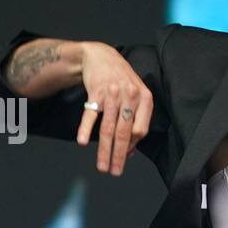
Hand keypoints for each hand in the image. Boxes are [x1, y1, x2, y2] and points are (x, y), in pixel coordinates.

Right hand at [76, 42, 154, 175]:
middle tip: (115, 172)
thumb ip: (135, 122)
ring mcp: (112, 94)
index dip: (133, 146)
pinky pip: (90, 114)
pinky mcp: (95, 91)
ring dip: (104, 150)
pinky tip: (83, 142)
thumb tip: (130, 153)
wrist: (101, 56)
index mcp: (145, 98)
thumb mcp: (135, 97)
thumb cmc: (121, 81)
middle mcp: (130, 96)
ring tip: (102, 166)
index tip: (125, 157)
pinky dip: (86, 129)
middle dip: (119, 155)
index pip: (141, 130)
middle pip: (125, 132)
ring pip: (108, 128)